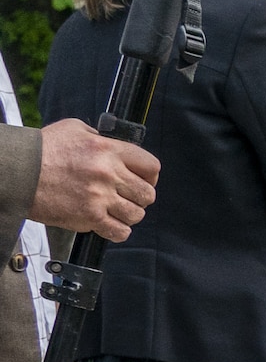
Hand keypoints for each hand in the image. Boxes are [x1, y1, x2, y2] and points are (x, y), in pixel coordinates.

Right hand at [31, 118, 156, 241]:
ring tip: (115, 210)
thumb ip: (100, 137)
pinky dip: (118, 231)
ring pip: (136, 214)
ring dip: (129, 214)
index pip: (151, 166)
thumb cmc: (42, 150)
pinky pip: (120, 232)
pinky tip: (109, 224)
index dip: (150, 176)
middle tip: (127, 197)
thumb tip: (115, 146)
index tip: (144, 180)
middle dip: (140, 197)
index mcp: (108, 150)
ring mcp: (100, 197)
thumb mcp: (74, 130)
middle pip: (147, 194)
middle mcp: (108, 174)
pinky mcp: (89, 217)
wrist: (17, 172)